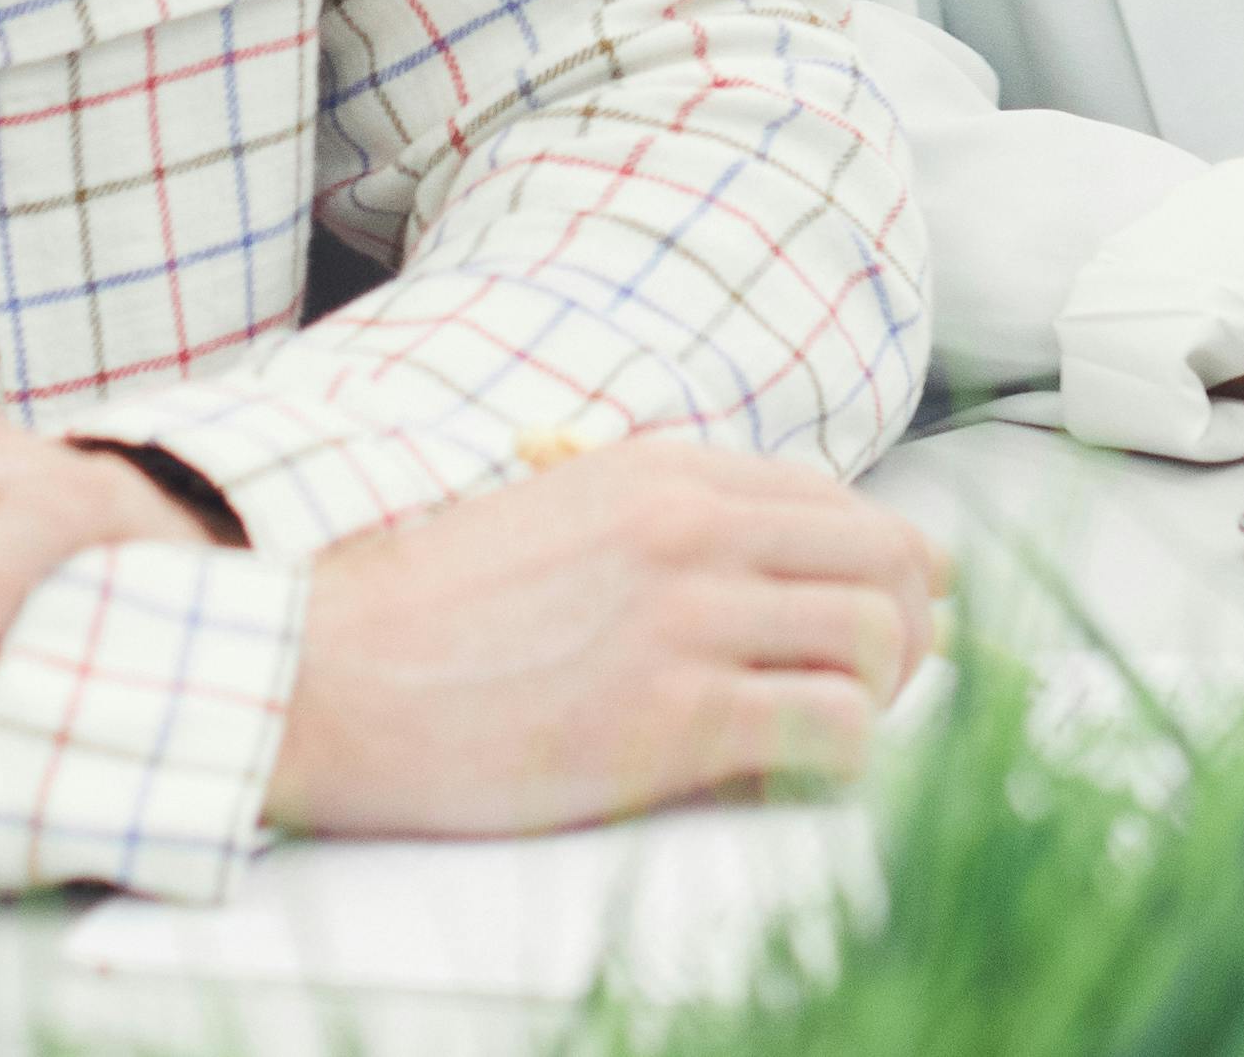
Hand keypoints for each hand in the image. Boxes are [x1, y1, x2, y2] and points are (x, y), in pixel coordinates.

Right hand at [267, 446, 948, 835]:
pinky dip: (841, 756)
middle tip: (888, 684)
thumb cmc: (437, 612)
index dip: (888, 563)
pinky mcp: (672, 719)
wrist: (330, 674)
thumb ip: (667, 527)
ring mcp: (687, 619)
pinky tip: (798, 772)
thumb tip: (773, 572)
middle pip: (887, 559)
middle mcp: (696, 527)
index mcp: (670, 471)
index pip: (841, 502)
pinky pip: (828, 728)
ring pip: (879, 639)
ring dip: (884, 694)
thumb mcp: (565, 513)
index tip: (896, 612)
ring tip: (841, 730)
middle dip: (913, 626)